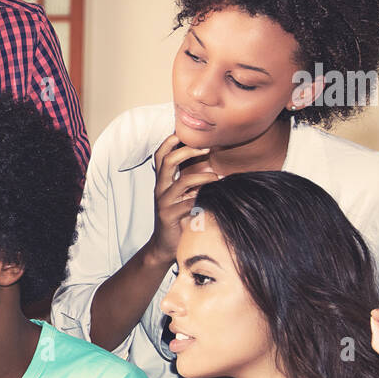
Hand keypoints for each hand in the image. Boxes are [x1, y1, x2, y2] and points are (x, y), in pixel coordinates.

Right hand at [147, 134, 219, 262]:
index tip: (187, 132)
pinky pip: (187, 204)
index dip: (170, 141)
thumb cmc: (179, 217)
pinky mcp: (169, 216)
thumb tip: (213, 163)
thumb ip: (191, 181)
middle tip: (208, 148)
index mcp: (163, 181)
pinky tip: (214, 198)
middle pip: (168, 161)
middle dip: (188, 151)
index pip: (161, 154)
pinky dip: (201, 199)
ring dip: (202, 177)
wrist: (165, 245)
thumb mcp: (182, 195)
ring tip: (218, 177)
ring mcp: (163, 202)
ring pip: (182, 182)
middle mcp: (160, 188)